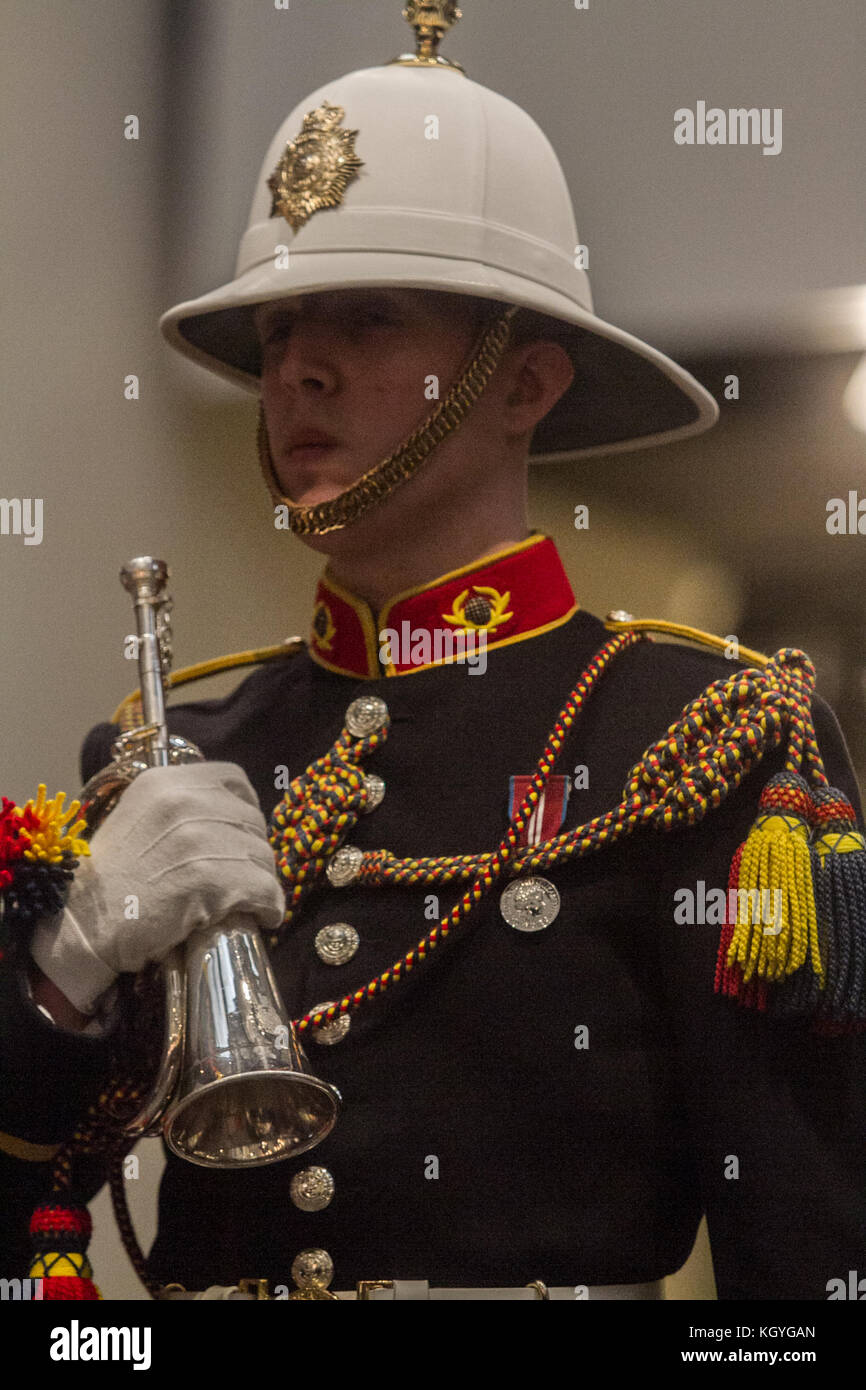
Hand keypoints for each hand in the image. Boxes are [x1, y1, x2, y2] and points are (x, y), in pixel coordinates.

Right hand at [30, 762, 284, 1013]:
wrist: (82, 922)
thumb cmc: (109, 878)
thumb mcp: (138, 817)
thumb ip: (179, 808)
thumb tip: (228, 816)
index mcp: (165, 781)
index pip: (232, 778)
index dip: (246, 806)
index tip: (244, 831)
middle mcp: (184, 801)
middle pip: (251, 821)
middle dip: (254, 850)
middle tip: (246, 875)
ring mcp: (198, 838)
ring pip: (261, 856)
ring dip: (262, 881)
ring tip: (252, 899)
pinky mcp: (209, 878)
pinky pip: (262, 888)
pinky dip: (269, 905)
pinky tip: (263, 915)